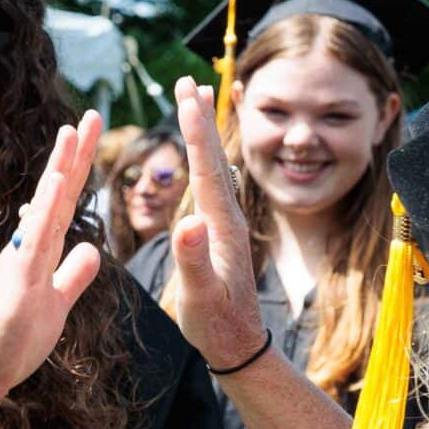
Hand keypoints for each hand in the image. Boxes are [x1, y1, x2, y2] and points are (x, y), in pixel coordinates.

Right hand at [0, 113, 105, 425]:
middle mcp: (30, 246)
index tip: (91, 134)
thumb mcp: (56, 305)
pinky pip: (34, 237)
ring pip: (46, 206)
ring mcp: (23, 259)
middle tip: (92, 113)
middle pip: (59, 193)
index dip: (80, 169)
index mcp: (41, 251)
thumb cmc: (12, 341)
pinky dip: (45, 207)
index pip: (67, 202)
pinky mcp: (17, 279)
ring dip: (60, 167)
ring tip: (72, 130)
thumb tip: (92, 249)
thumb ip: (73, 276)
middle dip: (76, 153)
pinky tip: (56, 181)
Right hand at [164, 78, 266, 368]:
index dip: (196, 130)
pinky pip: (213, 185)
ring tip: (198, 105)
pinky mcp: (221, 234)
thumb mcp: (200, 295)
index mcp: (220, 226)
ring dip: (205, 135)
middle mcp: (226, 218)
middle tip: (190, 81)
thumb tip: (189, 222)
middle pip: (212, 157)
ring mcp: (225, 225)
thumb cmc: (216, 325)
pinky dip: (207, 160)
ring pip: (214, 167)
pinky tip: (209, 158)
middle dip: (201, 119)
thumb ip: (194, 260)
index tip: (188, 94)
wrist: (240, 347)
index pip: (205, 168)